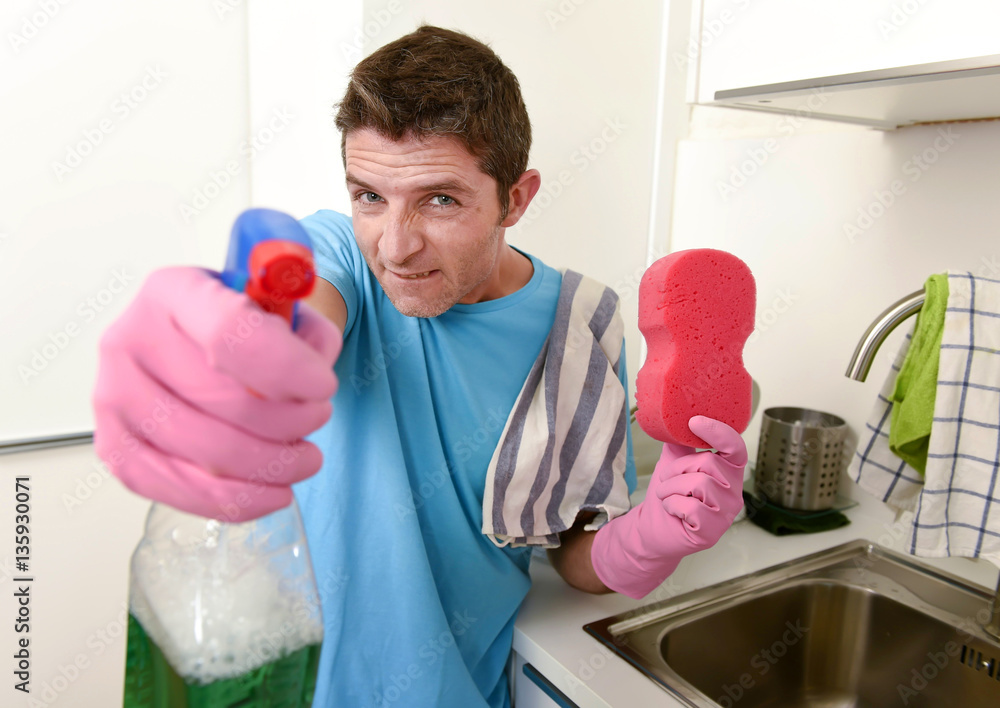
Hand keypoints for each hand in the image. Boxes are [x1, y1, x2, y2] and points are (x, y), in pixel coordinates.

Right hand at [93, 267, 340, 520]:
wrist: (196, 343)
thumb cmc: (244, 326)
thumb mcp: (285, 307)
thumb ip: (308, 335)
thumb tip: (313, 374)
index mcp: (174, 291)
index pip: (227, 331)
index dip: (284, 368)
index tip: (323, 387)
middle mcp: (131, 339)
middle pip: (221, 400)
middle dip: (289, 420)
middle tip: (319, 418)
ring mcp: (114, 397)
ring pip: (207, 452)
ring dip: (273, 464)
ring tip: (303, 457)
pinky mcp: (115, 447)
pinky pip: (181, 490)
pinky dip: (239, 500)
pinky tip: (273, 492)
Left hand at [591, 416, 746, 597]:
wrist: (651, 528)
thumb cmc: (667, 494)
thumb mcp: (673, 461)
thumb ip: (681, 442)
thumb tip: (678, 417)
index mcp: (728, 472)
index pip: (736, 448)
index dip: (719, 432)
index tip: (694, 421)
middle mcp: (734, 493)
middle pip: (709, 463)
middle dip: (678, 468)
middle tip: (666, 480)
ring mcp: (725, 514)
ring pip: (699, 484)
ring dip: (671, 487)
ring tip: (667, 495)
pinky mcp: (712, 532)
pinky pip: (692, 508)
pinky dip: (673, 505)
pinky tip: (672, 510)